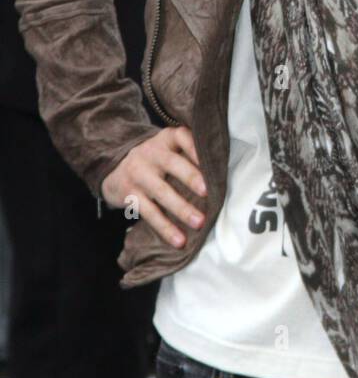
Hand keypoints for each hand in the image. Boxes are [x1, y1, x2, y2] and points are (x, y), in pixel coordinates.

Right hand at [101, 126, 206, 247]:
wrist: (115, 170)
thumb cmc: (155, 161)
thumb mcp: (168, 148)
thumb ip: (189, 153)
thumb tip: (223, 174)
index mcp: (165, 139)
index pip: (181, 136)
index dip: (196, 147)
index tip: (212, 160)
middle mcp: (150, 153)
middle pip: (172, 163)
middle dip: (191, 178)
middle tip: (208, 192)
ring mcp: (138, 174)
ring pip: (162, 192)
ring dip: (182, 209)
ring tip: (199, 223)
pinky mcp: (130, 195)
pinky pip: (149, 212)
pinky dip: (166, 228)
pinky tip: (179, 240)